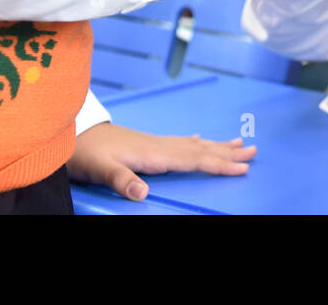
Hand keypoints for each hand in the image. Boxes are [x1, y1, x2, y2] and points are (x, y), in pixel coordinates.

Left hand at [67, 122, 255, 200]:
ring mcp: (154, 143)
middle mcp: (159, 146)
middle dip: (228, 152)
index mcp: (154, 154)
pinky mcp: (147, 144)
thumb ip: (122, 180)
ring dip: (217, 146)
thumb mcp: (100, 169)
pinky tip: (198, 140)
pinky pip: (180, 143)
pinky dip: (195, 143)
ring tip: (238, 143)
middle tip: (254, 151)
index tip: (242, 167)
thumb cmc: (86, 153)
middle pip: (201, 150)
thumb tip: (144, 193)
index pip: (194, 160)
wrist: (73, 133)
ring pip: (194, 145)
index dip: (219, 164)